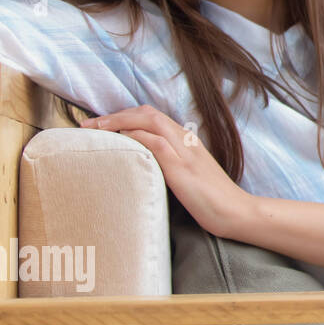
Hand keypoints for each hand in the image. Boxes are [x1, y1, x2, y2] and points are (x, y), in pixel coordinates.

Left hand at [80, 105, 254, 238]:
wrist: (236, 212)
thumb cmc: (213, 200)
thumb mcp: (189, 177)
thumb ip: (170, 166)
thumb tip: (144, 167)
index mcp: (187, 140)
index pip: (153, 116)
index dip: (124, 115)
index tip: (100, 123)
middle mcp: (186, 140)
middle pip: (148, 112)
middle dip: (115, 114)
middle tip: (87, 123)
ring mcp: (185, 152)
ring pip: (150, 121)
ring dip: (118, 121)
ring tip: (94, 128)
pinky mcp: (182, 167)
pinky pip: (156, 143)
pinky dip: (135, 137)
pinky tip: (119, 141)